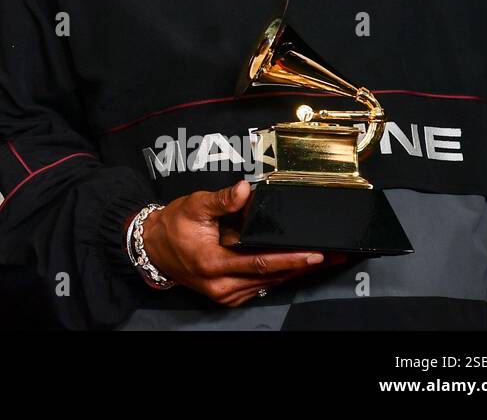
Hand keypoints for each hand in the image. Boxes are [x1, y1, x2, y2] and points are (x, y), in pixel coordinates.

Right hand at [140, 179, 347, 306]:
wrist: (153, 248)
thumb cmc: (173, 226)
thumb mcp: (194, 206)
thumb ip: (221, 200)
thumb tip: (244, 189)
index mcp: (212, 263)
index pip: (260, 263)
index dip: (290, 259)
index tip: (315, 254)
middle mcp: (221, 285)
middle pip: (271, 278)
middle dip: (303, 267)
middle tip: (334, 257)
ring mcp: (225, 294)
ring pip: (269, 285)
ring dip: (295, 273)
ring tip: (322, 261)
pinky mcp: (228, 296)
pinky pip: (260, 287)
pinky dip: (279, 276)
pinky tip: (296, 266)